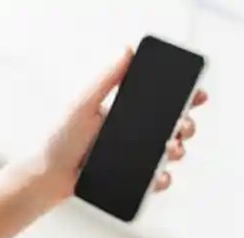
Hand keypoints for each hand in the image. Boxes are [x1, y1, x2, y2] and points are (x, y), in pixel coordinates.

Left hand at [27, 48, 208, 204]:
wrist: (46, 178)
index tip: (197, 96)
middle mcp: (131, 134)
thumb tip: (126, 51)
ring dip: (178, 151)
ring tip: (172, 150)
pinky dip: (161, 179)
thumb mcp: (83, 105)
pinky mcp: (129, 179)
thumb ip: (105, 79)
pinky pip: (152, 180)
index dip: (183, 98)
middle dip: (185, 126)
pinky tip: (160, 176)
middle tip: (183, 127)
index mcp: (124, 112)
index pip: (159, 101)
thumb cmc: (58, 139)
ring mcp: (131, 158)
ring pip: (167, 153)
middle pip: (170, 127)